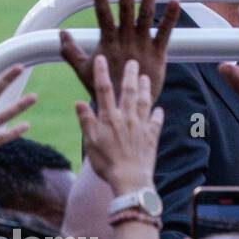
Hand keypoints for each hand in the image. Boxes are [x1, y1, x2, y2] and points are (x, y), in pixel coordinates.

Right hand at [60, 0, 179, 102]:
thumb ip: (70, 52)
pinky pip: (165, 32)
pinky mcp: (158, 53)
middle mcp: (125, 39)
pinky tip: (176, 0)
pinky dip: (170, 17)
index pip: (102, 11)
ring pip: (146, 14)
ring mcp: (142, 45)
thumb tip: (60, 34)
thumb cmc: (103, 88)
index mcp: (107, 41)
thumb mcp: (82, 70)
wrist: (126, 105)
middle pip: (125, 7)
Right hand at [74, 56, 163, 195]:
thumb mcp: (90, 142)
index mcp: (109, 118)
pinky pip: (156, 122)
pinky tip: (159, 110)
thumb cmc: (106, 162)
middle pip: (129, 91)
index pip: (104, 90)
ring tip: (146, 78)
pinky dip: (158, 114)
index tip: (101, 59)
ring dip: (145, 89)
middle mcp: (126, 118)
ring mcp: (141, 127)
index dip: (102, 73)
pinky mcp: (151, 137)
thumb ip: (86, 120)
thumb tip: (78, 102)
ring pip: (144, 102)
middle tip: (133, 62)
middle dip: (130, 75)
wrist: (130, 179)